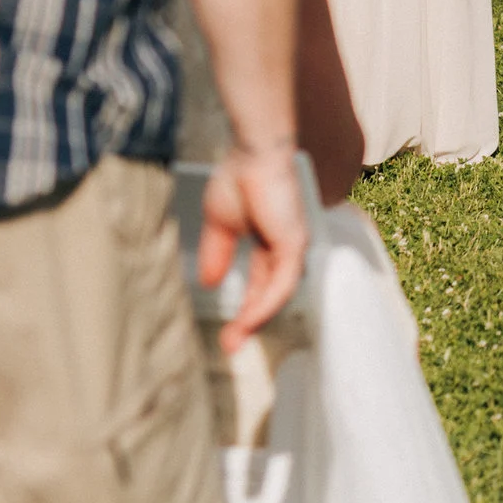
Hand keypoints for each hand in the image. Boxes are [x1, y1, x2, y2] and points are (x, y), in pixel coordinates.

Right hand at [198, 141, 308, 354]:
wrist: (253, 154)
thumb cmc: (239, 178)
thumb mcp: (220, 225)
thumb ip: (217, 254)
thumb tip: (207, 283)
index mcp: (271, 244)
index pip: (261, 286)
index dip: (245, 310)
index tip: (227, 334)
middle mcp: (286, 249)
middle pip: (271, 296)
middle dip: (250, 323)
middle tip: (230, 347)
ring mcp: (292, 247)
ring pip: (277, 295)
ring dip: (254, 320)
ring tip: (233, 342)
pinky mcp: (294, 243)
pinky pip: (282, 283)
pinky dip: (264, 304)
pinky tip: (247, 321)